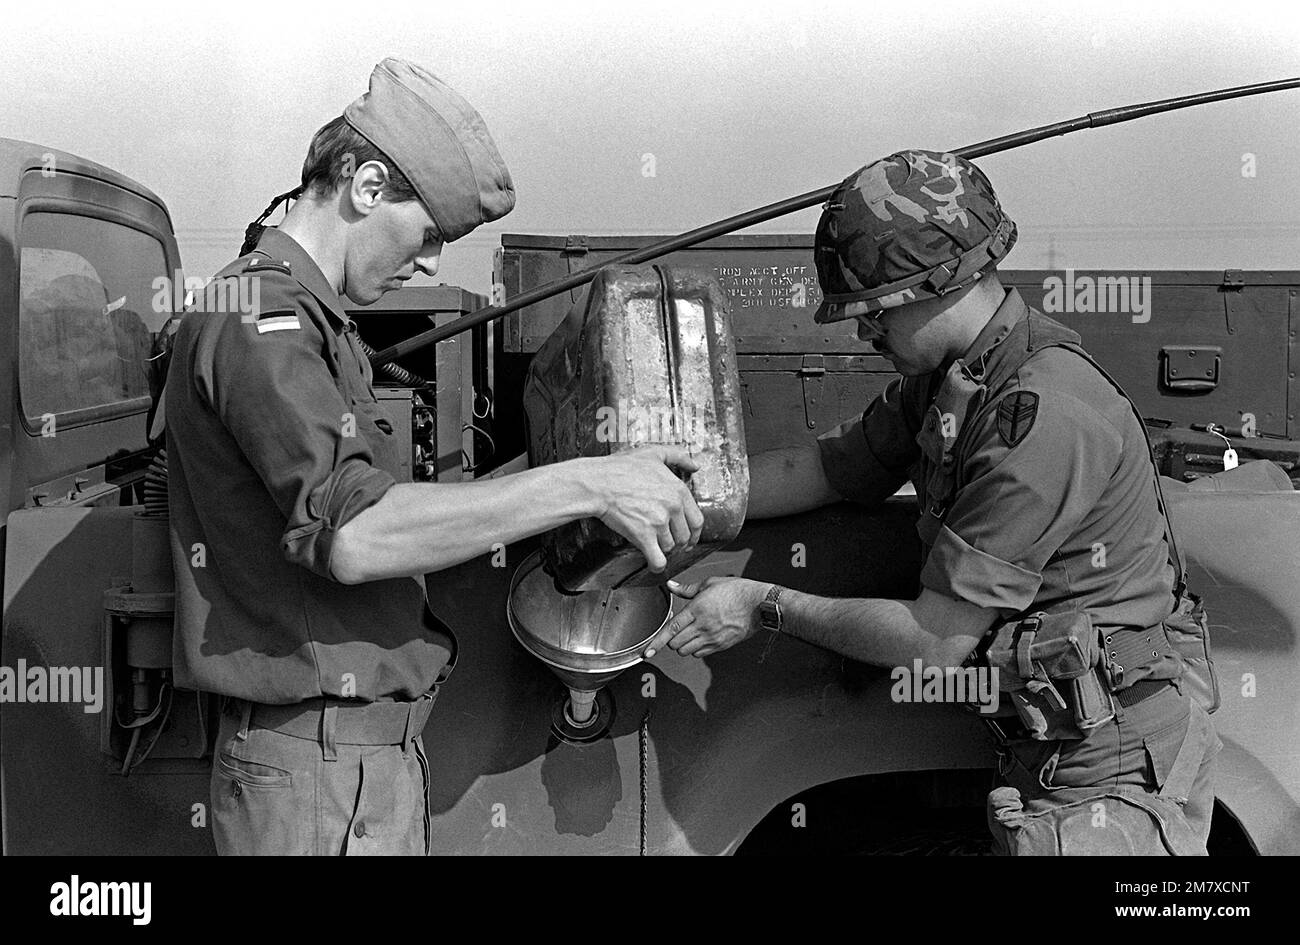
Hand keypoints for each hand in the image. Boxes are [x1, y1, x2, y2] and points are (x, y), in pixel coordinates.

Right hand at [584, 446, 704, 572]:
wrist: (597, 483)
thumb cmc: (620, 468)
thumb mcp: (652, 453)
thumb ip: (678, 456)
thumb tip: (695, 465)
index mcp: (678, 490)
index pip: (697, 520)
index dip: (694, 532)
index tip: (689, 536)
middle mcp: (672, 507)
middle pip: (685, 536)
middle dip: (680, 543)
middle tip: (673, 545)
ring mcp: (658, 523)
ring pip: (670, 547)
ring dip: (665, 551)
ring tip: (657, 548)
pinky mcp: (643, 536)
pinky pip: (658, 559)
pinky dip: (657, 565)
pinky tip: (654, 565)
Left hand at [643, 576, 768, 658]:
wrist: (759, 604)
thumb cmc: (737, 591)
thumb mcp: (710, 583)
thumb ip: (687, 588)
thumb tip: (671, 586)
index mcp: (697, 609)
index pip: (671, 628)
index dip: (656, 642)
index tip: (646, 652)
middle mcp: (703, 626)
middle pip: (675, 644)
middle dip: (670, 640)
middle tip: (675, 632)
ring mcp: (712, 638)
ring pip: (686, 651)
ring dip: (682, 646)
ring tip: (688, 635)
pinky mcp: (721, 645)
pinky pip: (700, 654)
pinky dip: (695, 650)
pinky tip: (699, 639)